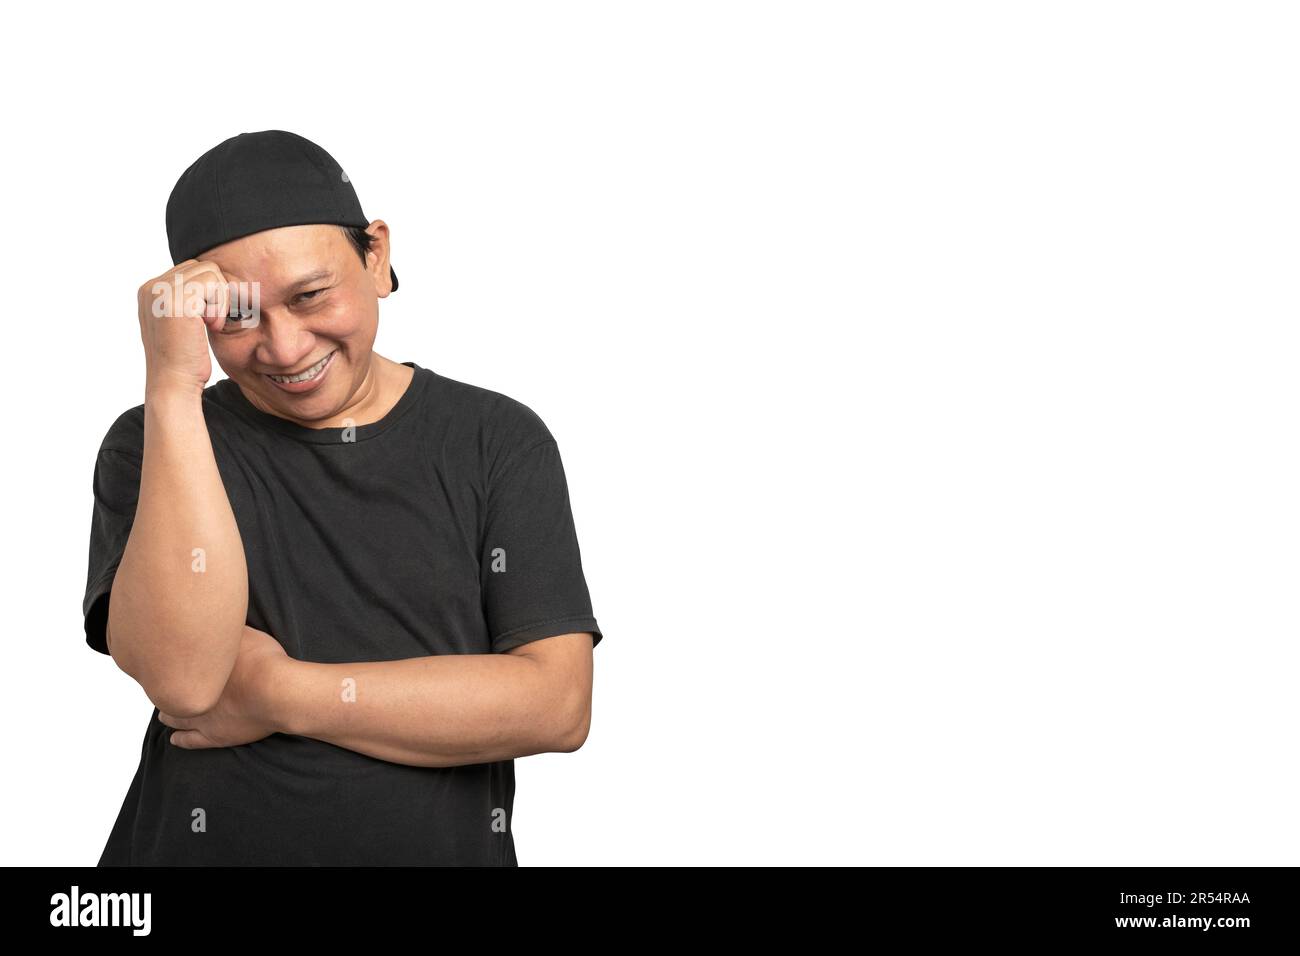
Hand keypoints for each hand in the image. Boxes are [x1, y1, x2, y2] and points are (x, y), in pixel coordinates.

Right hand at [137, 258, 231, 397]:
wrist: (174, 383)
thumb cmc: (184, 359)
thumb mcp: (180, 322)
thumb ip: (186, 298)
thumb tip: (211, 278)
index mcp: (149, 291)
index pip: (191, 270)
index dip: (208, 292)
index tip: (205, 319)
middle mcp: (151, 287)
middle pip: (202, 267)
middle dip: (216, 294)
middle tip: (210, 322)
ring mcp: (161, 293)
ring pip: (211, 272)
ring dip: (219, 300)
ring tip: (209, 324)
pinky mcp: (176, 301)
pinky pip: (213, 284)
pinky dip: (220, 306)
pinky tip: (211, 327)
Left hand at [158, 625, 290, 749]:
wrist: (278, 693)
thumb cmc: (263, 661)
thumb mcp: (244, 633)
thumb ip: (226, 630)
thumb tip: (214, 621)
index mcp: (197, 669)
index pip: (171, 667)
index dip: (169, 665)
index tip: (167, 660)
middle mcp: (193, 694)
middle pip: (170, 692)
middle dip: (168, 688)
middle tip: (168, 684)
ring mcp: (202, 718)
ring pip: (174, 718)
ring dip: (169, 714)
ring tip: (166, 712)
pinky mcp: (216, 737)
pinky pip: (190, 741)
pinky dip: (180, 739)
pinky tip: (175, 739)